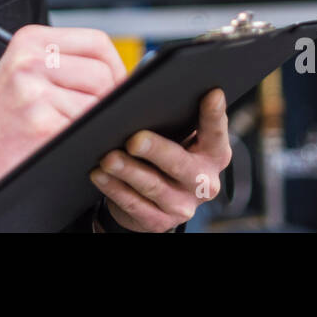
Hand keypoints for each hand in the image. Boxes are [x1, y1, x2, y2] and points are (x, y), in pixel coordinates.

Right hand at [0, 24, 126, 219]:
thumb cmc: (0, 116)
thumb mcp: (24, 71)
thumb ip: (65, 62)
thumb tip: (121, 74)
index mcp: (31, 40)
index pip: (97, 42)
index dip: (115, 67)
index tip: (115, 85)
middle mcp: (30, 60)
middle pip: (103, 73)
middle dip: (107, 98)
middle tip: (91, 113)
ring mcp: (34, 91)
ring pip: (98, 102)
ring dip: (92, 120)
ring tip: (67, 126)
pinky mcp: (40, 123)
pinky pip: (84, 127)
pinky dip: (81, 137)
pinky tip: (59, 139)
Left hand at [90, 88, 231, 231]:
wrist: (157, 201)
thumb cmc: (167, 153)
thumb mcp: (178, 136)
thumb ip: (175, 117)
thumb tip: (148, 95)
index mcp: (214, 154)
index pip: (216, 132)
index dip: (214, 114)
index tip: (211, 94)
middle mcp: (204, 182)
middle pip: (180, 164)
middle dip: (156, 150)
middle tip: (134, 140)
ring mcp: (183, 205)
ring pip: (153, 187)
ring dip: (128, 171)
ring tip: (108, 158)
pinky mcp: (159, 222)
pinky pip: (134, 205)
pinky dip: (115, 189)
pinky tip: (100, 175)